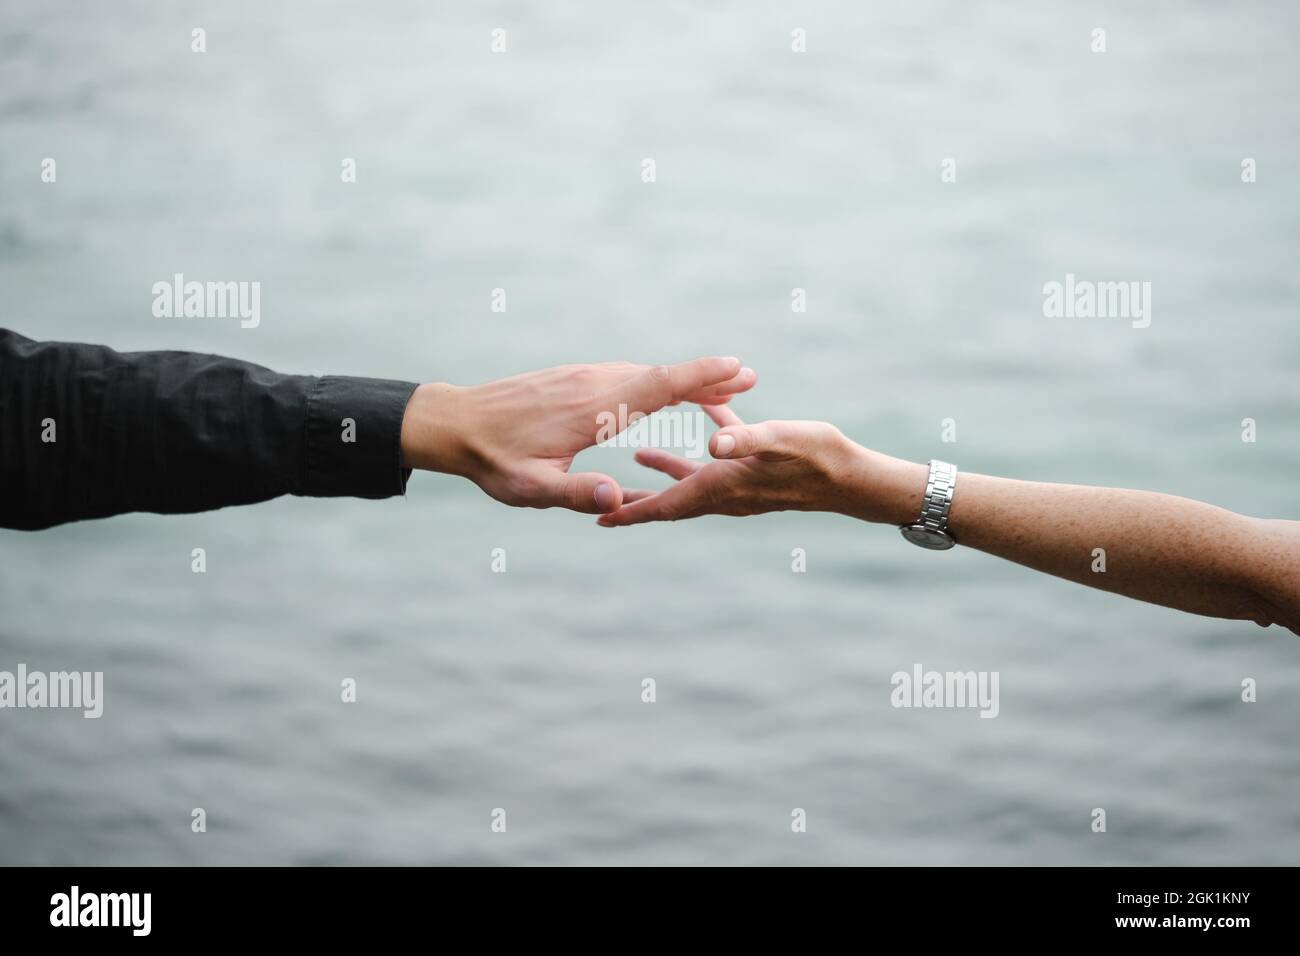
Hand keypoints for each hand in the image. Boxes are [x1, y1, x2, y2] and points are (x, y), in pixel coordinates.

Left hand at [400, 358, 755, 513]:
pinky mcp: (576, 376)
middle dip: (706, 376)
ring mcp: (585, 375)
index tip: (737, 368)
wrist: (456, 422)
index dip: (699, 377)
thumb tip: (617, 501)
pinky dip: (657, 379)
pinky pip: (627, 374)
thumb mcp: (530, 488)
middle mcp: (594, 383)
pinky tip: (666, 388)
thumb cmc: (494, 460)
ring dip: (684, 377)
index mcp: (593, 409)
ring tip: (723, 384)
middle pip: (661, 374)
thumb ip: (574, 493)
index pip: (656, 385)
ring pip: (645, 373)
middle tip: (750, 377)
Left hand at [596, 405, 926, 525]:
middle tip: (602, 508)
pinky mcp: (758, 464)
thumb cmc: (818, 457)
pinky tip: (707, 410)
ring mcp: (741, 480)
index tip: (599, 521)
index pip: (666, 505)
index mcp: (720, 485)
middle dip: (637, 501)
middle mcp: (725, 490)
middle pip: (670, 499)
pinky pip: (725, 451)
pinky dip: (710, 435)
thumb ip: (745, 439)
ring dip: (666, 468)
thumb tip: (712, 444)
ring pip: (693, 477)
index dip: (631, 512)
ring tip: (639, 456)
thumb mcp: (780, 441)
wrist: (853, 477)